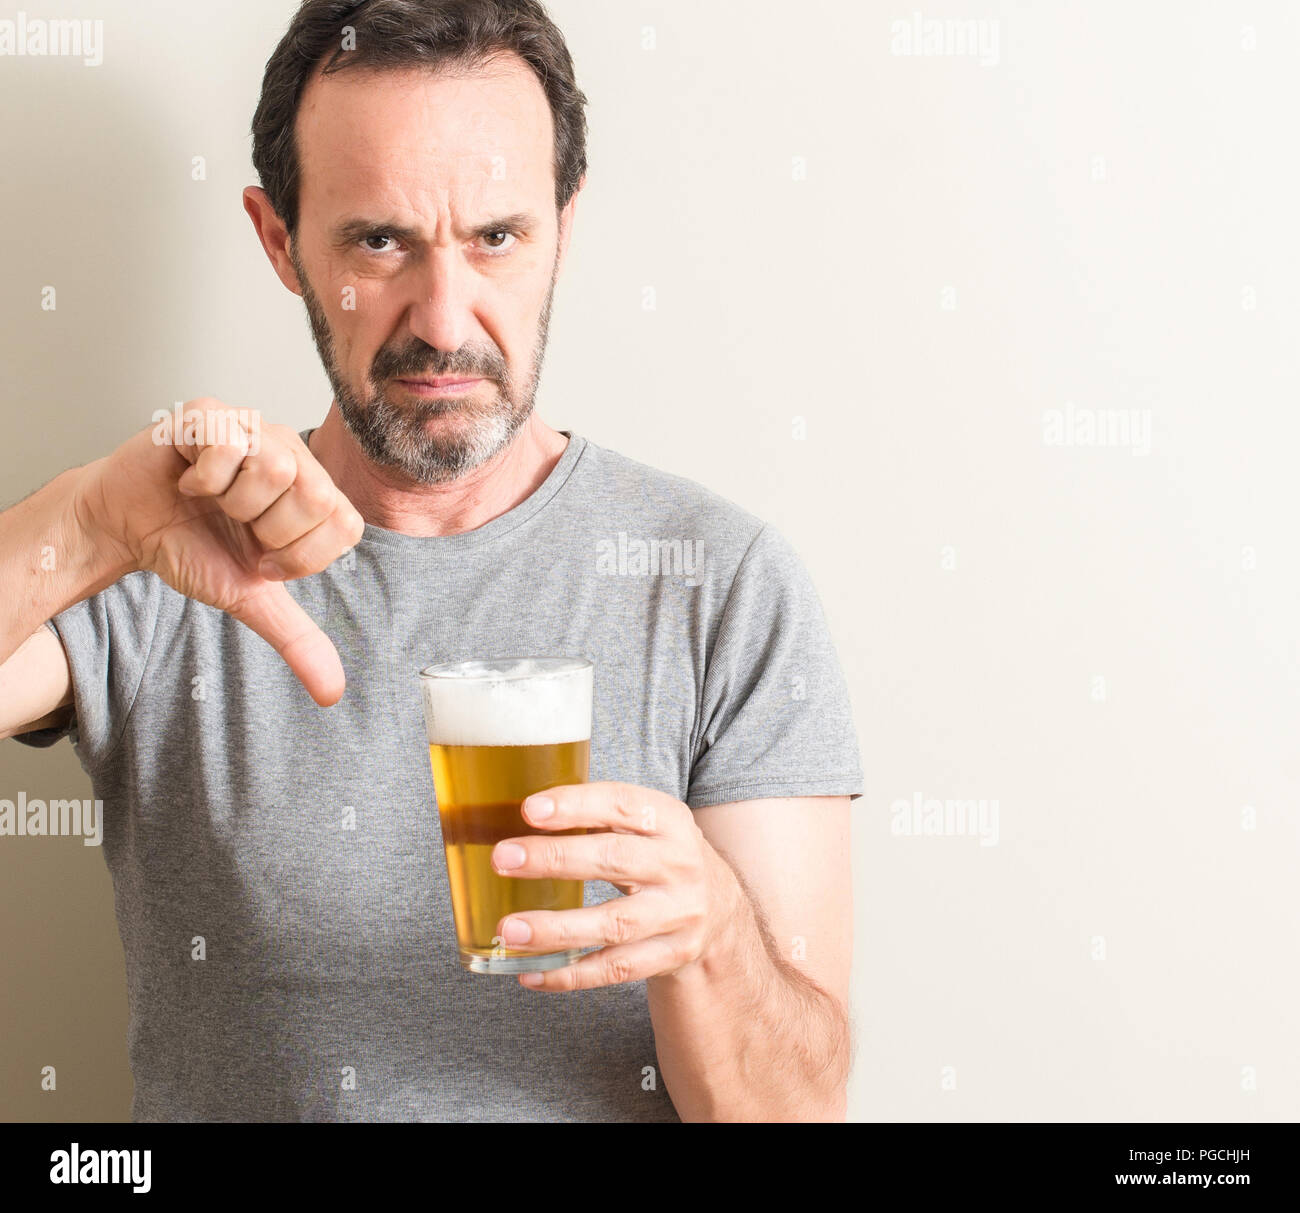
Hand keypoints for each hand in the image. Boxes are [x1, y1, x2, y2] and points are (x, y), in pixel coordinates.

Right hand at [76, 399, 363, 705]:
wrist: (126, 526)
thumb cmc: (191, 547)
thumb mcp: (247, 598)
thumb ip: (296, 637)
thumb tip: (331, 693)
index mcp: (313, 494)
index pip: (344, 526)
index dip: (299, 554)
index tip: (263, 556)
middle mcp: (293, 453)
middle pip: (314, 495)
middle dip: (265, 529)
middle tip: (235, 526)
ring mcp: (254, 426)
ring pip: (275, 468)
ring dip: (231, 502)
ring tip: (212, 501)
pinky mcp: (212, 412)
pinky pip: (228, 444)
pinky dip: (202, 477)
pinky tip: (190, 479)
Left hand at [490, 782, 745, 990]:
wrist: (720, 909)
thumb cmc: (660, 855)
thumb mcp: (647, 824)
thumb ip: (599, 816)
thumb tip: (515, 813)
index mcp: (669, 820)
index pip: (622, 804)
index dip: (576, 805)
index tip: (529, 809)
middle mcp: (678, 864)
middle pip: (614, 860)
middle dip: (554, 859)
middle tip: (503, 858)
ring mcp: (677, 914)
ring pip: (613, 924)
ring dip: (557, 929)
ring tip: (509, 930)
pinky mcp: (671, 955)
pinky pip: (615, 970)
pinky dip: (570, 974)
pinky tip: (530, 972)